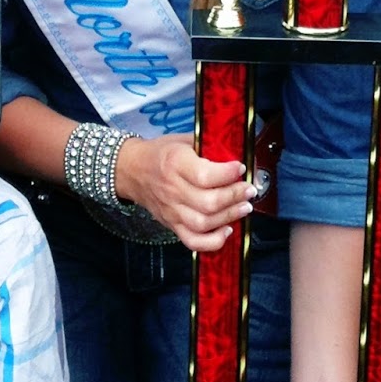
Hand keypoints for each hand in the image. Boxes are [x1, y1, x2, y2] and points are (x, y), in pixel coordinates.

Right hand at [115, 136, 253, 251]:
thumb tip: (240, 154)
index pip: (205, 175)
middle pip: (208, 203)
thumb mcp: (183, 140)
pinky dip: (213, 241)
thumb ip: (209, 146)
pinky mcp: (171, 224)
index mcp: (175, 163)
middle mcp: (172, 189)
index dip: (229, 174)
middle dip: (235, 196)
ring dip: (230, 216)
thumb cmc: (160, 153)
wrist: (131, 170)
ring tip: (243, 206)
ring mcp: (171, 210)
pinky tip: (226, 230)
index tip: (240, 167)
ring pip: (204, 223)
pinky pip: (193, 241)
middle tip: (248, 190)